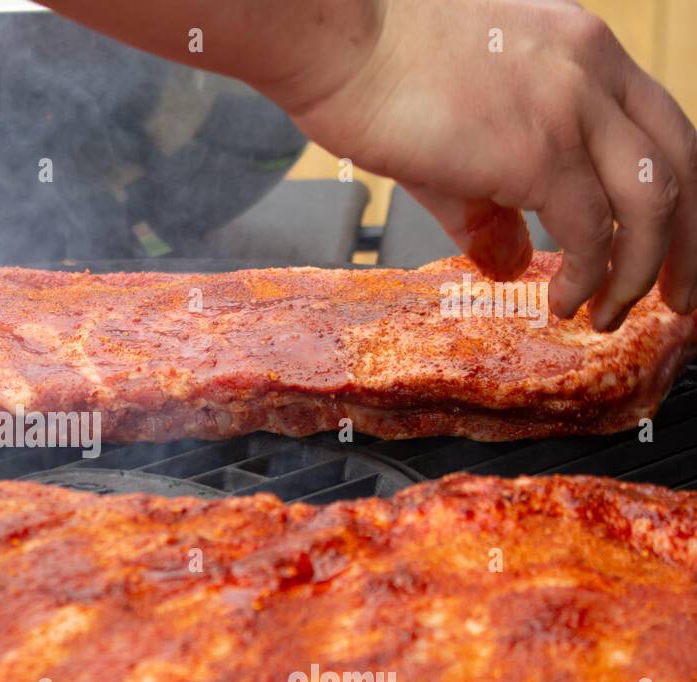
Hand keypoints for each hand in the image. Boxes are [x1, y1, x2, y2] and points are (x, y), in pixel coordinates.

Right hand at [291, 0, 696, 329]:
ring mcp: (572, 108)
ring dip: (642, 271)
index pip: (661, 129)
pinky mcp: (538, 151)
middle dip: (687, 244)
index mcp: (583, 51)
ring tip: (609, 315)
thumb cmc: (377, 72)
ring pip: (653, 202)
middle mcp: (594, 70)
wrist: (341, 43)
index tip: (668, 249)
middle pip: (682, 164)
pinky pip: (591, 230)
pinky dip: (587, 277)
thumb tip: (508, 265)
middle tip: (678, 299)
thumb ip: (491, 204)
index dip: (676, 197)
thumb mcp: (456, 134)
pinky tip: (562, 303)